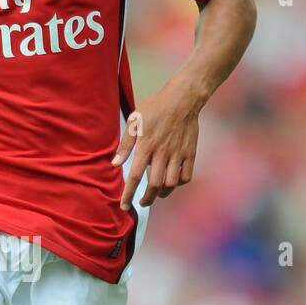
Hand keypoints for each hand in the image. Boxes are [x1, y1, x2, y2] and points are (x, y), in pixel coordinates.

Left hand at [112, 82, 199, 210]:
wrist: (182, 99)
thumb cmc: (155, 108)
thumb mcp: (134, 122)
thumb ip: (125, 145)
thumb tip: (115, 164)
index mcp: (146, 146)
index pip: (136, 176)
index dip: (129, 194)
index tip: (124, 206)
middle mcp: (162, 153)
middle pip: (155, 185)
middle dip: (147, 198)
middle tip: (142, 202)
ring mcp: (178, 154)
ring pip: (171, 183)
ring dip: (163, 193)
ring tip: (157, 194)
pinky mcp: (190, 153)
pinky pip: (186, 176)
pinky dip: (179, 183)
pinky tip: (172, 182)